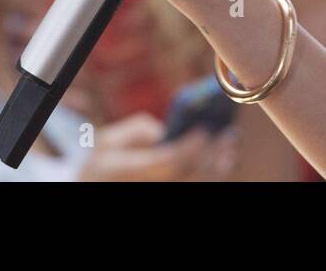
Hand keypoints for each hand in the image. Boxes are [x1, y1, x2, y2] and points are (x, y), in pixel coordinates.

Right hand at [77, 113, 237, 181]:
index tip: (204, 130)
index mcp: (126, 170)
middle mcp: (146, 187)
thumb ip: (136, 130)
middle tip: (227, 134)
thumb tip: (165, 131)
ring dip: (217, 168)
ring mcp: (159, 192)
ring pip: (195, 185)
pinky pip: (195, 188)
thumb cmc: (103, 163)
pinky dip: (211, 177)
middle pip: (188, 176)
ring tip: (229, 146)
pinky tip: (221, 163)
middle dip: (210, 155)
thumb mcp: (106, 141)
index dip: (190, 146)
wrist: (96, 188)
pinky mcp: (172, 195)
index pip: (168, 162)